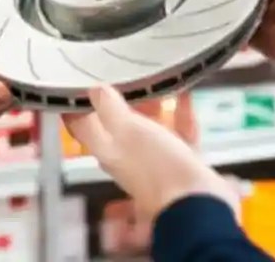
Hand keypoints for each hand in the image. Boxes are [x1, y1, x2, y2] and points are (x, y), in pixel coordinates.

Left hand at [64, 87, 239, 221]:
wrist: (198, 202)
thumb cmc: (157, 167)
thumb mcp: (126, 129)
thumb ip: (109, 108)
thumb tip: (95, 90)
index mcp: (106, 150)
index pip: (81, 125)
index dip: (76, 103)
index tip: (79, 79)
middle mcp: (126, 156)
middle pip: (115, 124)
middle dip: (118, 99)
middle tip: (122, 71)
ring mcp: (154, 160)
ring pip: (148, 127)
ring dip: (151, 104)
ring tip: (155, 79)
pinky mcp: (180, 161)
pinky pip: (177, 131)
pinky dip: (179, 113)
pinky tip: (184, 96)